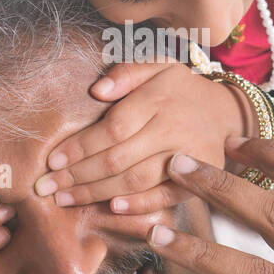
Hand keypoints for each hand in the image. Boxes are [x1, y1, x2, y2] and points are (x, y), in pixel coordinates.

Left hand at [33, 61, 248, 214]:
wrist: (228, 113)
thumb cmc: (180, 90)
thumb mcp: (158, 65)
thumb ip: (127, 72)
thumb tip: (97, 90)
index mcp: (158, 99)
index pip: (112, 128)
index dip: (79, 147)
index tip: (51, 161)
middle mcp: (172, 129)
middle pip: (117, 158)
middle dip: (77, 176)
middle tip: (46, 188)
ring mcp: (186, 157)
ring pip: (134, 180)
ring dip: (96, 194)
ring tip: (65, 200)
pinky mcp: (197, 180)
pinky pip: (165, 197)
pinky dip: (138, 205)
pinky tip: (112, 208)